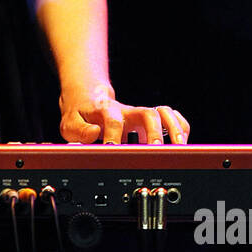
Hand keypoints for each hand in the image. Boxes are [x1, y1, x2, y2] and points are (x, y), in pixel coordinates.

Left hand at [59, 84, 189, 144]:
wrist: (88, 101)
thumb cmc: (81, 115)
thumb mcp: (69, 124)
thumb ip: (78, 130)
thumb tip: (95, 134)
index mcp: (106, 111)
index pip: (113, 120)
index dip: (114, 134)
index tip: (113, 148)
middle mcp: (127, 111)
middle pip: (147, 113)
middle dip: (153, 132)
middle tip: (154, 150)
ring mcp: (140, 114)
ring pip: (164, 113)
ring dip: (174, 129)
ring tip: (178, 147)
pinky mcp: (149, 120)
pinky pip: (171, 117)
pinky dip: (180, 126)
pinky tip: (182, 140)